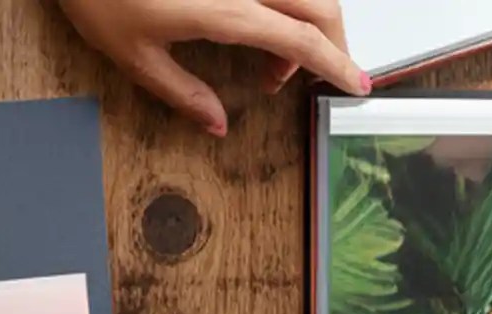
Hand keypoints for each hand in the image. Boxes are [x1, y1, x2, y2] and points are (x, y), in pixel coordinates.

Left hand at [58, 0, 369, 135]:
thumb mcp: (134, 56)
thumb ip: (183, 93)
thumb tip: (216, 124)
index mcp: (226, 9)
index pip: (303, 42)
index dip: (336, 66)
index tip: (357, 85)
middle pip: (320, 7)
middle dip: (329, 44)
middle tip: (303, 79)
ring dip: (306, 22)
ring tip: (271, 59)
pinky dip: (286, 3)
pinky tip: (262, 21)